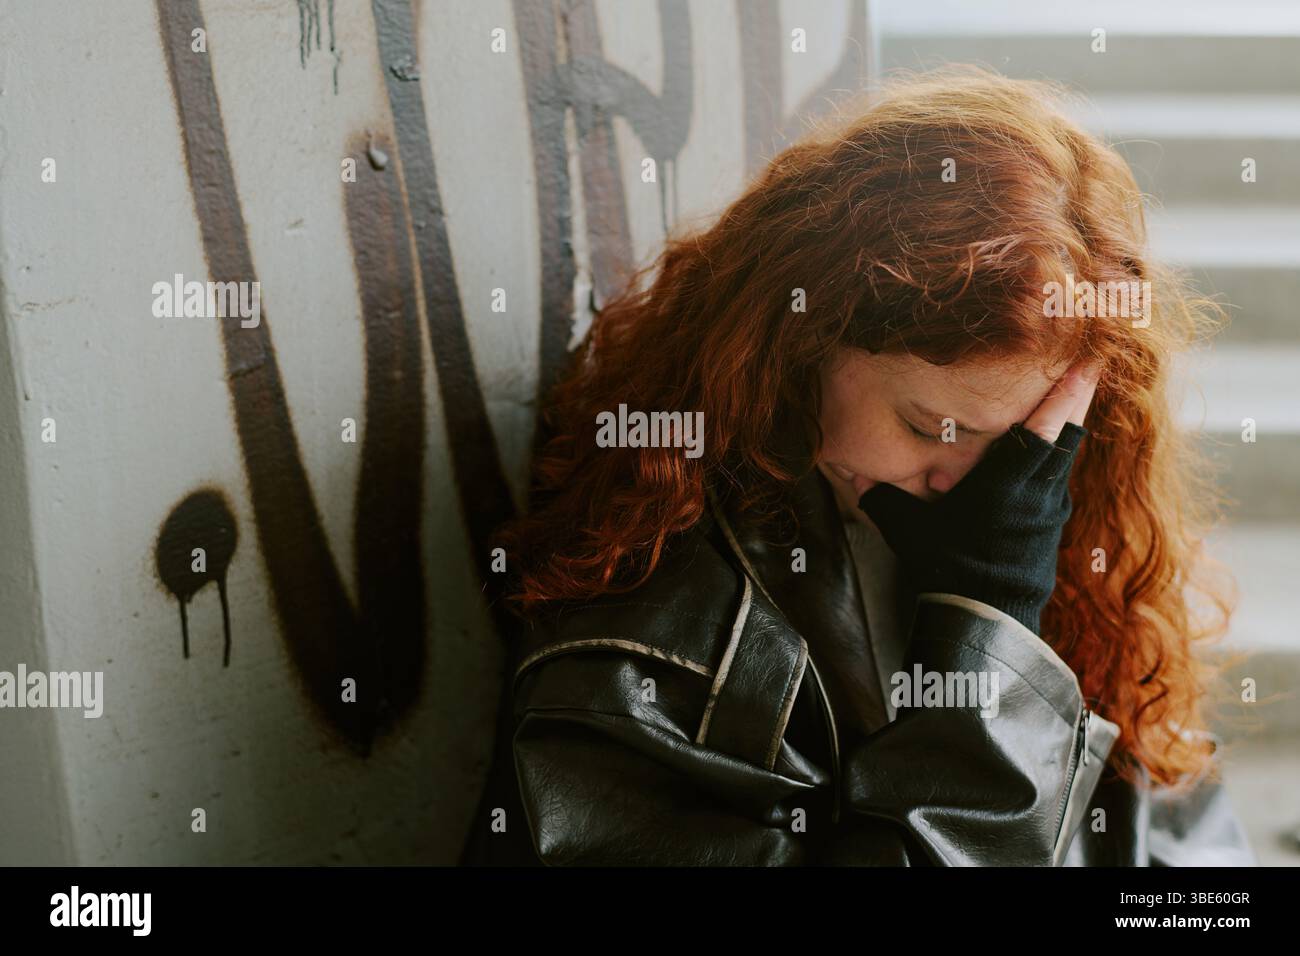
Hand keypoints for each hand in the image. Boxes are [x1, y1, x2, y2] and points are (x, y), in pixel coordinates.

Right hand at [857, 360, 1100, 633]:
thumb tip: (852, 474)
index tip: (1089, 360)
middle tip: (1090, 364)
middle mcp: (1039, 491)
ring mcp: (1051, 511)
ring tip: (1068, 400)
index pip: (1045, 426)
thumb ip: (883, 496)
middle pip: (1070, 434)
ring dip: (1066, 428)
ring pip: (1065, 458)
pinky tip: (1042, 458)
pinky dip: (1052, 461)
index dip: (1067, 391)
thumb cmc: (946, 567)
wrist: (985, 622)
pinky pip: (1056, 483)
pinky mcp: (1052, 528)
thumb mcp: (908, 528)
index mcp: (1007, 482)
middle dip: (1078, 397)